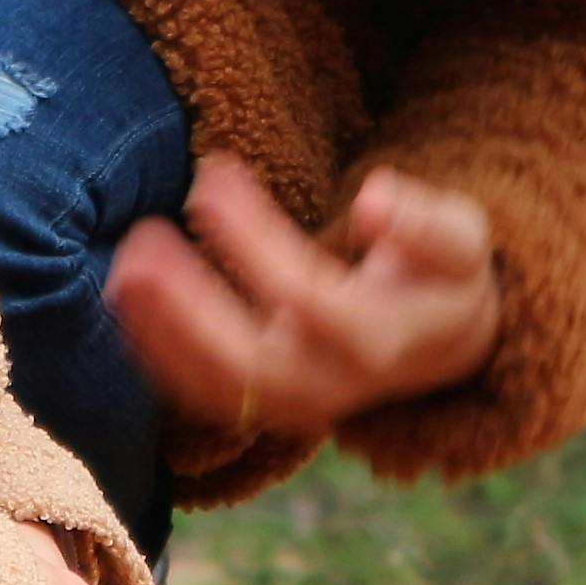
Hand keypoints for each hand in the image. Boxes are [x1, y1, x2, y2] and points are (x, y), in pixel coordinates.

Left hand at [107, 156, 500, 444]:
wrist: (444, 343)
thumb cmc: (445, 276)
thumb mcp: (463, 240)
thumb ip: (427, 221)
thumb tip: (374, 200)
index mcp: (383, 342)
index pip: (306, 295)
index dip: (253, 239)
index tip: (210, 177)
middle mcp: (335, 386)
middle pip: (249, 363)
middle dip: (187, 306)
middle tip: (141, 239)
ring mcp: (295, 405)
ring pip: (215, 387)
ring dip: (158, 334)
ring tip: (121, 270)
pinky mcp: (264, 407)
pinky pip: (201, 392)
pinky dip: (157, 354)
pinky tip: (124, 300)